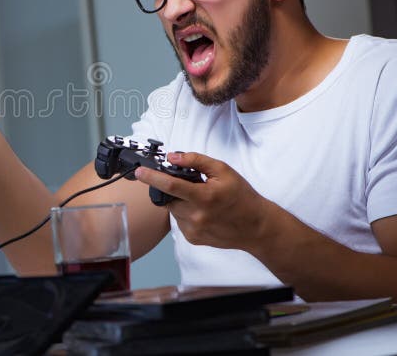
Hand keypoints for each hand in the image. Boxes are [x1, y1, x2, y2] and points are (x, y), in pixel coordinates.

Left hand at [134, 152, 275, 250]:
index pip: (170, 186)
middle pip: (169, 198)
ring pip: (173, 210)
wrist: (256, 227)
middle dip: (172, 190)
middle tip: (190, 187)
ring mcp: (194, 230)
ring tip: (201, 200)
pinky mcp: (193, 239)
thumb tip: (173, 157)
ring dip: (179, 202)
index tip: (140, 172)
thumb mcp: (223, 171)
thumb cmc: (242, 197)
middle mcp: (197, 216)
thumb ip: (196, 161)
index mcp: (204, 197)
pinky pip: (179, 221)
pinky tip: (202, 213)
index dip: (152, 177)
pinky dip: (185, 214)